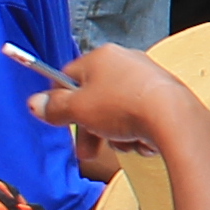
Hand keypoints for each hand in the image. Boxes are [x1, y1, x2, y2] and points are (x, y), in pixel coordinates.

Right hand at [26, 41, 197, 161]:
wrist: (174, 120)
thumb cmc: (124, 107)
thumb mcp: (78, 110)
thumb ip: (55, 107)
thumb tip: (35, 103)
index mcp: (102, 56)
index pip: (69, 75)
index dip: (60, 100)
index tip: (57, 120)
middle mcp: (127, 62)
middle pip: (95, 99)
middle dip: (88, 129)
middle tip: (85, 152)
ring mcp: (148, 80)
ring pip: (117, 113)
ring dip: (114, 135)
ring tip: (122, 144)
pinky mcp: (165, 99)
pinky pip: (140, 119)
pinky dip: (137, 134)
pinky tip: (142, 142)